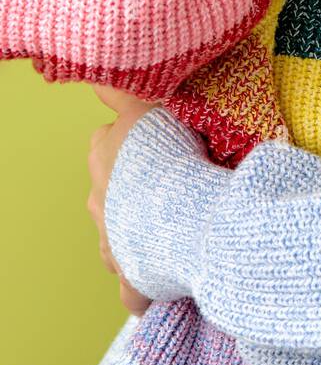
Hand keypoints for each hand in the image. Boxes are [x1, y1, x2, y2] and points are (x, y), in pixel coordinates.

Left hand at [87, 83, 156, 315]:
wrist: (181, 210)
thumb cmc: (170, 154)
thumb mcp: (149, 105)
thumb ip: (121, 92)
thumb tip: (97, 75)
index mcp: (105, 154)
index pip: (107, 138)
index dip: (129, 137)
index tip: (150, 142)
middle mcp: (101, 196)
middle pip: (110, 187)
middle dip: (134, 186)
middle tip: (172, 178)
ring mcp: (113, 239)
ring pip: (117, 235)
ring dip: (139, 230)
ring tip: (174, 224)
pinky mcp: (130, 277)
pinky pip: (134, 289)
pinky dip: (147, 287)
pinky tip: (166, 282)